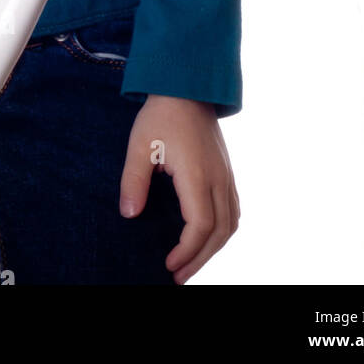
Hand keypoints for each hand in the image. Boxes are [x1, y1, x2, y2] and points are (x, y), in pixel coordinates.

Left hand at [119, 94, 239, 283]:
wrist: (188, 85)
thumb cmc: (161, 113)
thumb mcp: (139, 144)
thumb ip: (134, 180)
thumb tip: (129, 215)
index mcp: (197, 175)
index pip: (200, 226)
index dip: (187, 251)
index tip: (168, 266)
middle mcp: (219, 179)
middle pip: (220, 233)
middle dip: (200, 259)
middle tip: (178, 277)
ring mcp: (227, 175)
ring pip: (231, 224)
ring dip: (213, 248)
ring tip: (191, 264)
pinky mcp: (227, 171)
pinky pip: (233, 210)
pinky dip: (223, 231)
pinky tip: (207, 238)